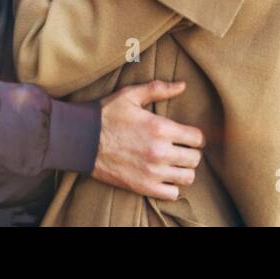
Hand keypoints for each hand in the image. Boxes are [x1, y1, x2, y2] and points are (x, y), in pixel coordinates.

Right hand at [91, 80, 203, 200]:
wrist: (82, 139)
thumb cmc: (106, 115)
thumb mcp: (131, 95)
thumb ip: (159, 89)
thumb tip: (183, 85)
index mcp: (160, 128)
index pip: (197, 138)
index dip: (194, 136)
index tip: (187, 136)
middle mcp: (160, 151)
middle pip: (195, 158)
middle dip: (190, 152)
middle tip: (180, 149)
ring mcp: (152, 171)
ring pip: (188, 177)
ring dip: (184, 170)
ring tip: (174, 164)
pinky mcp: (143, 187)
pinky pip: (172, 193)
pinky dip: (172, 186)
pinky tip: (164, 177)